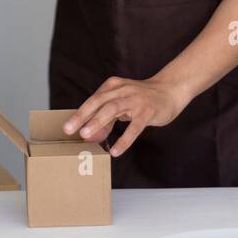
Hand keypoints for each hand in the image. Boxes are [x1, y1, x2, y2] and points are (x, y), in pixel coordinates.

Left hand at [63, 75, 190, 156]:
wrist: (170, 90)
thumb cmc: (142, 99)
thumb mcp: (122, 103)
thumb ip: (106, 117)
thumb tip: (90, 133)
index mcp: (113, 86)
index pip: (93, 100)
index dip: (80, 113)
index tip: (67, 127)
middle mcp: (122, 90)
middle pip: (99, 101)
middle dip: (82, 115)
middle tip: (69, 129)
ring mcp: (136, 100)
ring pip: (113, 109)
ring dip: (98, 122)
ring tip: (85, 136)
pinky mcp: (148, 111)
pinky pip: (134, 127)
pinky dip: (124, 140)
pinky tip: (115, 151)